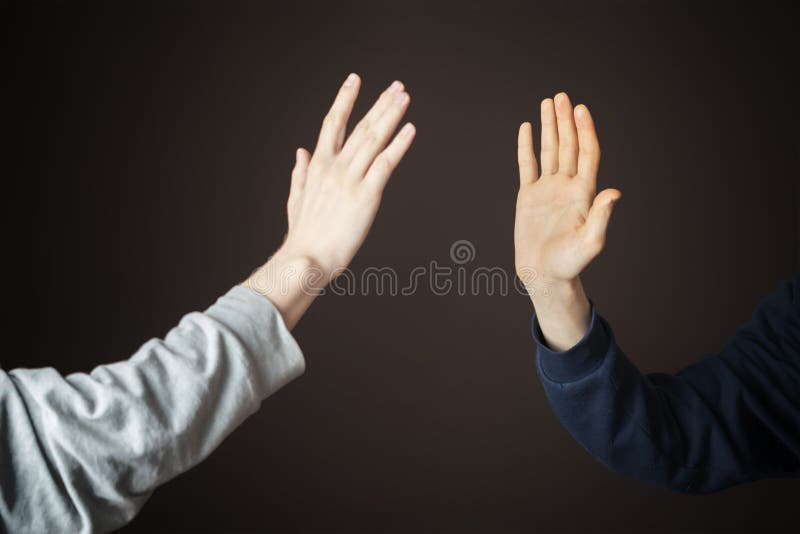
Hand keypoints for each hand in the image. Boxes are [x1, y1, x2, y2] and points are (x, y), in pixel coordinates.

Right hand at [284, 73, 414, 279]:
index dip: (345, 99)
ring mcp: (350, 180)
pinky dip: (399, 145)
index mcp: (317, 165)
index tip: (355, 79)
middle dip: (380, 104)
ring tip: (405, 97)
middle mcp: (334, 167)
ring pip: (374, 139)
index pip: (333, 123)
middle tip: (397, 86)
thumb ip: (300, 173)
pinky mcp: (367, 196)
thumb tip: (300, 150)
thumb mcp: (296, 198)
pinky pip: (385, 164)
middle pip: (360, 126)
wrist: (307, 259)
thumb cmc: (303, 234)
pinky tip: (410, 129)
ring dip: (391, 116)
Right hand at [514, 93, 619, 349]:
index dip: (585, 131)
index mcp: (583, 193)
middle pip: (567, 146)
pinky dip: (526, 147)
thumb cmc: (569, 263)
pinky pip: (527, 166)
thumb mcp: (590, 242)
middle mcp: (566, 186)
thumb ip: (601, 217)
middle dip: (565, 121)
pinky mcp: (528, 197)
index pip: (586, 154)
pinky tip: (526, 128)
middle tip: (562, 97)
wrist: (544, 274)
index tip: (581, 110)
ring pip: (548, 151)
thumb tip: (614, 193)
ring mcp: (547, 190)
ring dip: (548, 127)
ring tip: (548, 103)